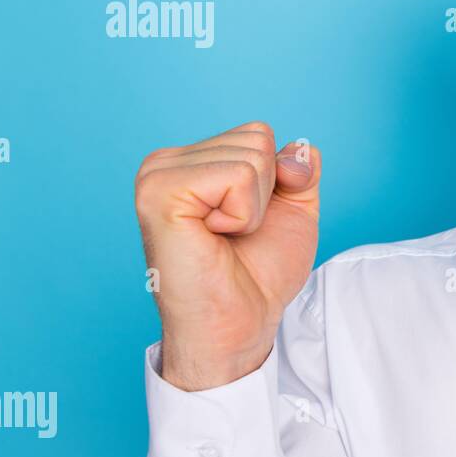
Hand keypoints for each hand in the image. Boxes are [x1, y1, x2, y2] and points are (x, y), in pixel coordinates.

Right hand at [134, 121, 320, 390]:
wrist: (242, 323)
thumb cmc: (259, 273)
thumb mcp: (294, 208)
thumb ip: (299, 168)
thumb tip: (298, 148)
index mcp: (190, 161)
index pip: (258, 133)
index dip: (277, 180)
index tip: (249, 222)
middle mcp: (166, 162)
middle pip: (257, 138)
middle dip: (267, 193)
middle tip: (235, 234)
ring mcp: (157, 175)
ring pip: (251, 157)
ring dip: (254, 208)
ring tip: (223, 238)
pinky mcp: (159, 193)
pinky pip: (237, 177)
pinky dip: (243, 214)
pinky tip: (213, 237)